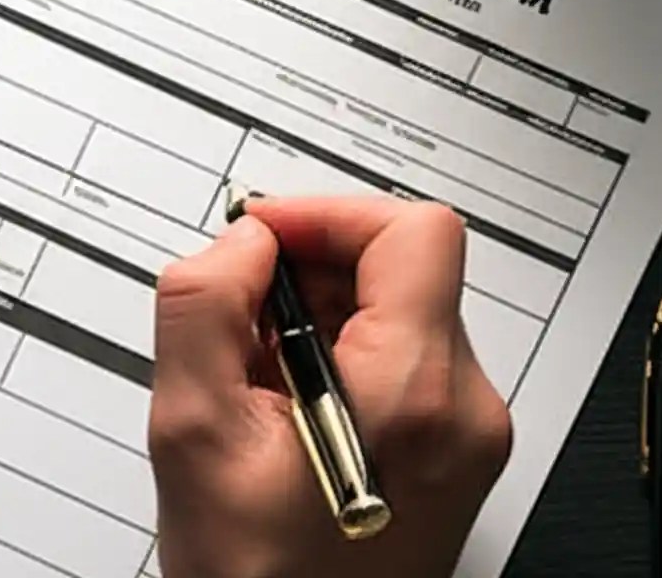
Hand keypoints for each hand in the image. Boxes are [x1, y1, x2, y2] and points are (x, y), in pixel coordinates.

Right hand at [149, 197, 512, 577]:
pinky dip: (341, 353)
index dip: (329, 216)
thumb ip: (203, 309)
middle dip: (311, 271)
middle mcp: (464, 408)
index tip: (264, 237)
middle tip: (242, 320)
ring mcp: (469, 430)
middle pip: (403, 267)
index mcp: (414, 395)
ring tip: (258, 378)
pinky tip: (288, 404)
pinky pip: (404, 355)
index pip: (412, 234)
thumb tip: (240, 242)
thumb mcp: (192, 434)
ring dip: (320, 316)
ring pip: (400, 308)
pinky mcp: (458, 444)